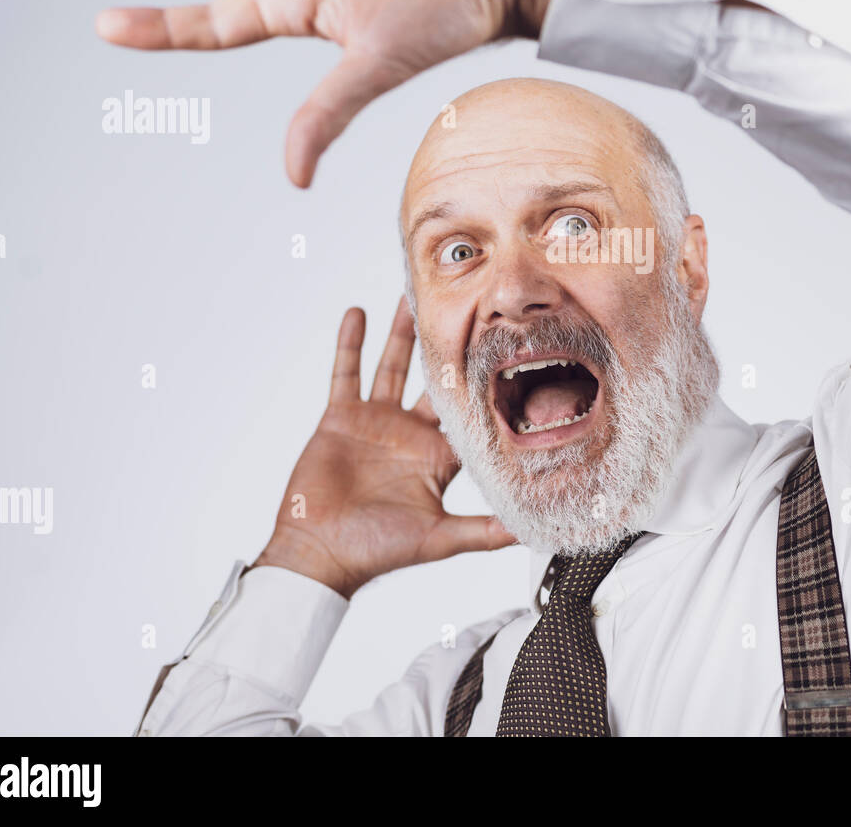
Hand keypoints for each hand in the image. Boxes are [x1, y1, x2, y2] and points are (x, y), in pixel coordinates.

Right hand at [253, 299, 516, 597]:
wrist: (320, 553)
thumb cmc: (378, 550)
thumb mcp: (440, 538)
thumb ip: (484, 532)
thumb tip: (529, 533)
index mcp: (438, 457)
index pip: (469, 413)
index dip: (486, 385)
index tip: (507, 350)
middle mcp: (411, 433)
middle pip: (433, 380)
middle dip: (447, 347)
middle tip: (464, 307)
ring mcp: (376, 422)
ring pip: (392, 367)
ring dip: (401, 333)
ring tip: (412, 297)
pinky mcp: (341, 418)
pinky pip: (346, 373)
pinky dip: (350, 344)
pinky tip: (357, 313)